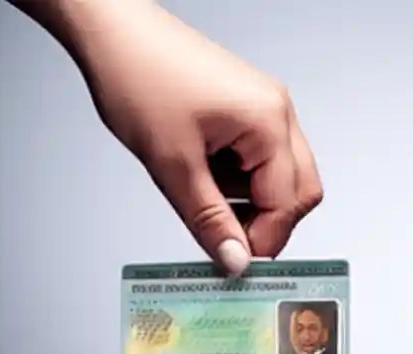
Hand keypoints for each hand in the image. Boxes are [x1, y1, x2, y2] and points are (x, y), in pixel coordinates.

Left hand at [50, 0, 321, 272]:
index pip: (287, 203)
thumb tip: (235, 261)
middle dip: (267, 223)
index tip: (232, 263)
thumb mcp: (172, 165)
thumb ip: (209, 220)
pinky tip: (202, 173)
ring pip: (280, 177)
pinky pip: (260, 157)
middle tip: (225, 239)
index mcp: (268, 122)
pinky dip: (238, 178)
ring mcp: (266, 107)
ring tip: (200, 193)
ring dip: (249, 200)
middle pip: (299, 191)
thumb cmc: (138, 76)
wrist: (113, 31)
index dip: (262, 241)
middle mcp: (277, 112)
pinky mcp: (248, 107)